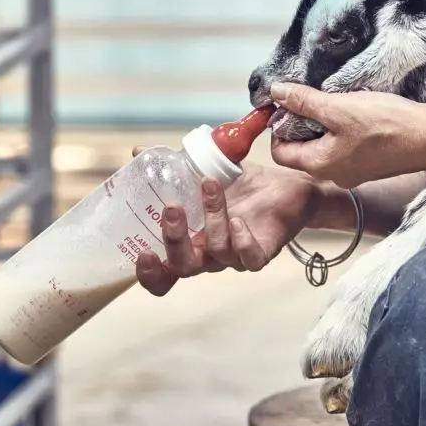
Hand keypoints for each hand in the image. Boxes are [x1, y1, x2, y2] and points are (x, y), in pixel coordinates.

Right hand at [132, 158, 317, 296]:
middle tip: (172, 210)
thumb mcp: (204, 170)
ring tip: (211, 185)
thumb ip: (173, 167)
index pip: (165, 272)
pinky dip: (242, 240)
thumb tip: (137, 152)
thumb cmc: (244, 186)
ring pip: (217, 252)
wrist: (288, 186)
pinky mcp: (262, 252)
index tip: (142, 253)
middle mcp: (210, 254)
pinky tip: (238, 219)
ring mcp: (236, 256)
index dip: (150, 273)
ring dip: (211, 217)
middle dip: (174, 241)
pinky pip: (250, 258)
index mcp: (191, 241)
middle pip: (184, 267)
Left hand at [269, 83, 425, 187]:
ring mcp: (353, 172)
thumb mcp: (339, 108)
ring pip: (324, 147)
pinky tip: (354, 112)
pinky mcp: (369, 164)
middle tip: (311, 97)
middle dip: (301, 123)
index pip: (280, 152)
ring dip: (323, 124)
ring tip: (334, 102)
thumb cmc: (387, 125)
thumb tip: (276, 92)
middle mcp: (333, 174)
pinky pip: (344, 147)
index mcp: (320, 165)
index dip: (278, 126)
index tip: (287, 103)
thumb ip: (304, 102)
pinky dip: (341, 130)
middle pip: (301, 149)